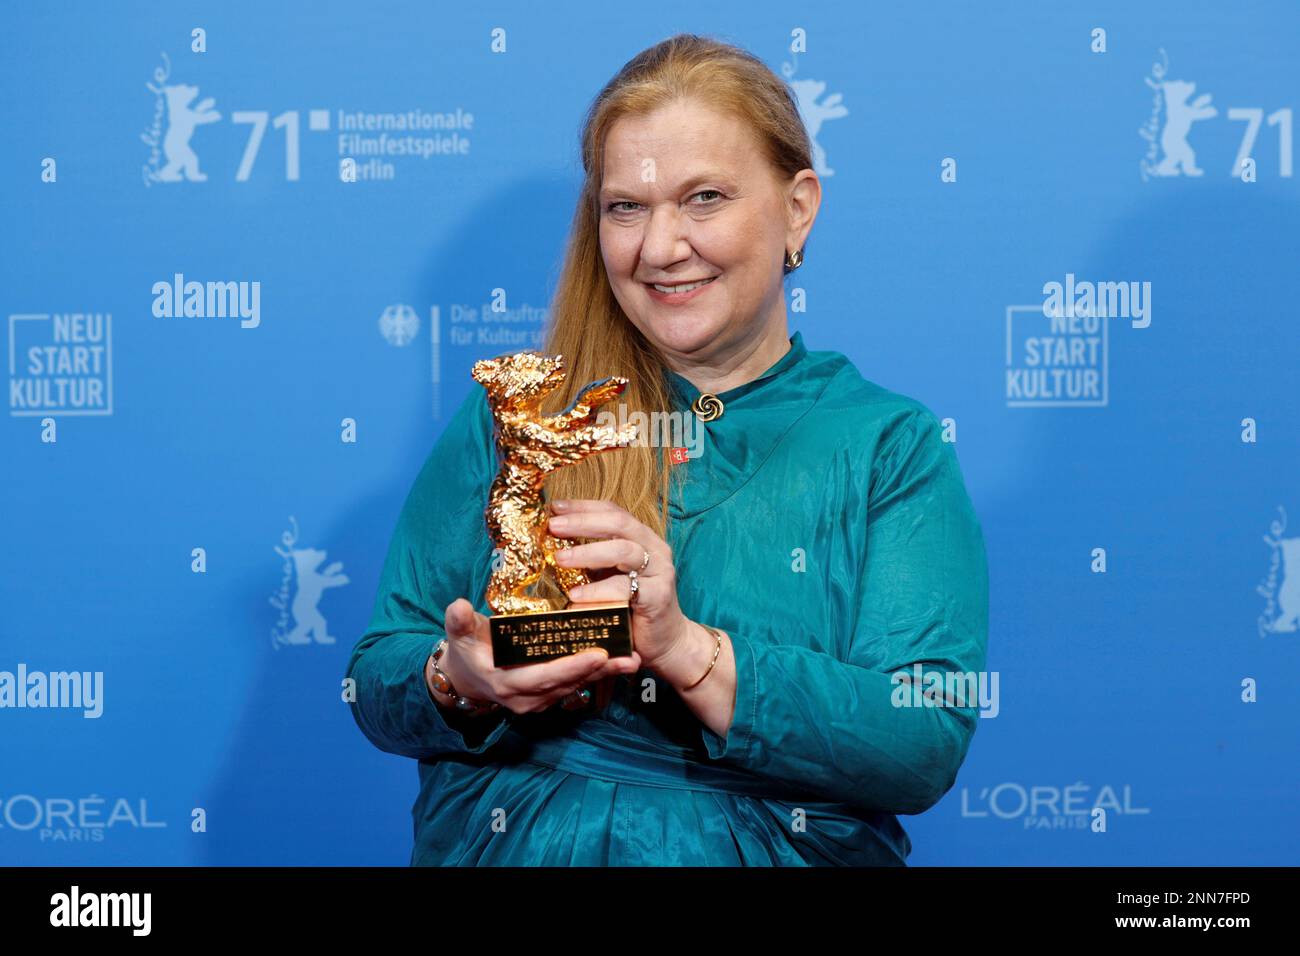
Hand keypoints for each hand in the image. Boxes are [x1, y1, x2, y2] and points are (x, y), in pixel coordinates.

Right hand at [428, 597, 641, 714]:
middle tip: (629, 658)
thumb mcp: (459, 636)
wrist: (464, 679)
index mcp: (507, 682)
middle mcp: (527, 697)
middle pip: (569, 683)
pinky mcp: (548, 696)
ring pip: (576, 685)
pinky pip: (575, 685)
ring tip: (633, 660)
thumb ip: (459, 622)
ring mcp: (539, 700)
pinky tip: (620, 662)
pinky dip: (597, 674)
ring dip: (605, 674)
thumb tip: (458, 606)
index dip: (572, 666)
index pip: (544, 676)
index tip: (599, 653)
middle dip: (600, 671)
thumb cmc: (465, 651)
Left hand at [547, 498, 695, 672]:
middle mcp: (655, 549)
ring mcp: (660, 571)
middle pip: (619, 523)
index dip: (584, 506)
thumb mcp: (610, 576)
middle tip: (554, 526)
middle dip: (583, 522)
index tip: (554, 507)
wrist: (666, 641)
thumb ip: (591, 560)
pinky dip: (597, 591)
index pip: (613, 511)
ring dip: (587, 553)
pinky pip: (624, 588)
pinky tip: (575, 596)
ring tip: (559, 559)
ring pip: (623, 550)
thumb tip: (551, 545)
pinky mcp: (659, 596)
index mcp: (643, 538)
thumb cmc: (633, 607)